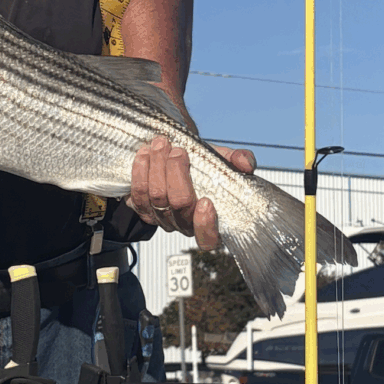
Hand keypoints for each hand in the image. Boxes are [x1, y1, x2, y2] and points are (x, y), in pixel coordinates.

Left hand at [127, 137, 256, 248]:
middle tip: (178, 151)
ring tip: (160, 144)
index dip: (205, 224)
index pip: (207, 238)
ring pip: (156, 197)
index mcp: (209, 220)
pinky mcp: (142, 208)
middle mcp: (184, 224)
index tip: (207, 200)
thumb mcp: (223, 161)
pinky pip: (138, 194)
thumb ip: (237, 161)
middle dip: (176, 174)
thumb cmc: (203, 166)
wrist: (175, 158)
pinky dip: (140, 171)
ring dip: (157, 167)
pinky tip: (144, 154)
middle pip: (178, 206)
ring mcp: (161, 217)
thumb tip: (245, 163)